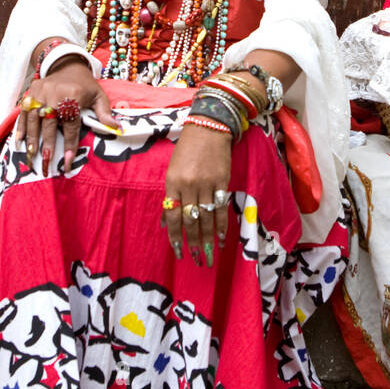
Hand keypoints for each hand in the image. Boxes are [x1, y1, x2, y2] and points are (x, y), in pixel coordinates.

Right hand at [14, 56, 117, 175]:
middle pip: (49, 122)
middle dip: (47, 144)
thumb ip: (105, 112)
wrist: (68, 65)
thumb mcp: (98, 96)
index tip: (68, 161)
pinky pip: (24, 111)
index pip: (70, 123)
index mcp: (72, 94)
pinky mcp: (31, 91)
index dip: (70, 143)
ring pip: (33, 118)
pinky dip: (21, 126)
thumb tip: (116, 128)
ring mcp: (40, 91)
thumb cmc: (85, 85)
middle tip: (46, 162)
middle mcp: (54, 92)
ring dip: (32, 138)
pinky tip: (20, 141)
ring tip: (31, 155)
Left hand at [162, 121, 232, 266]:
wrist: (208, 129)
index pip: (172, 215)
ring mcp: (206, 184)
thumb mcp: (172, 170)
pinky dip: (222, 225)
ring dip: (208, 239)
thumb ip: (170, 195)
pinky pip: (221, 209)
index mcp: (172, 182)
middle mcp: (188, 185)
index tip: (178, 252)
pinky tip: (223, 239)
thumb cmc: (186, 150)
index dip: (175, 236)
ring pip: (206, 218)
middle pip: (190, 220)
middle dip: (193, 243)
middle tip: (197, 259)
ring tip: (209, 255)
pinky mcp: (222, 182)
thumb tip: (166, 222)